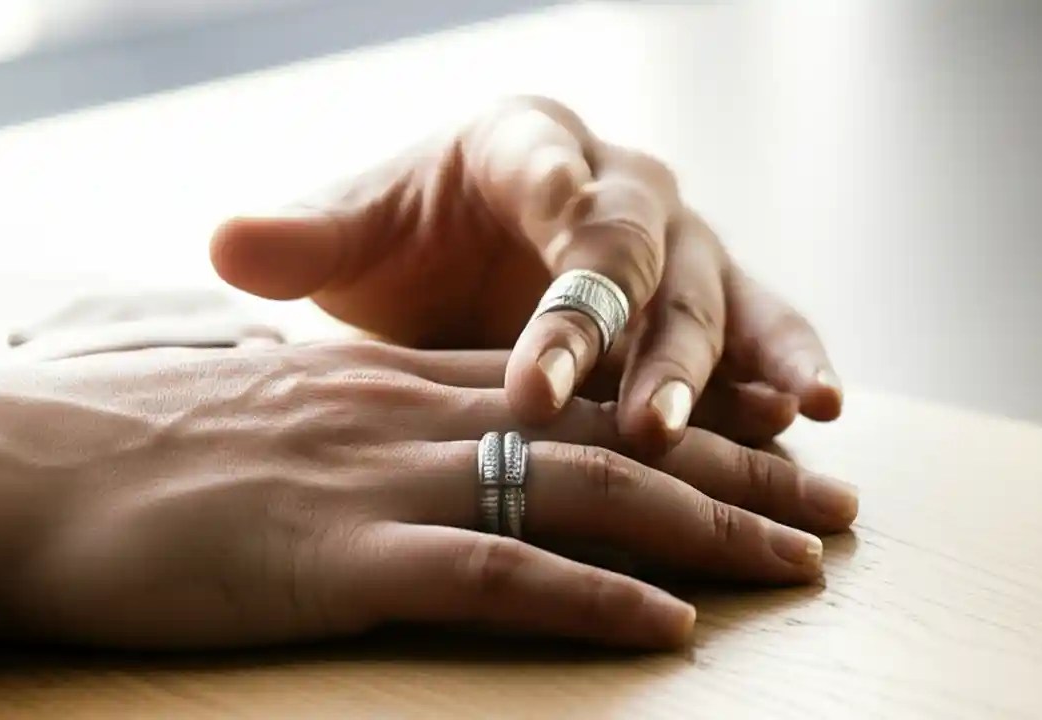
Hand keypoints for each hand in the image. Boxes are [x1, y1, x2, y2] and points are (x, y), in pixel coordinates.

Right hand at [0, 342, 856, 649]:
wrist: (19, 466)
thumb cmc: (132, 455)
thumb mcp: (268, 424)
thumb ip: (354, 432)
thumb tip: (425, 454)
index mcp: (398, 386)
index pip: (580, 390)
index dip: (684, 414)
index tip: (770, 439)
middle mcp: (413, 418)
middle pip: (614, 435)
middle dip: (737, 474)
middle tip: (832, 508)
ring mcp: (381, 483)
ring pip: (586, 494)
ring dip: (706, 530)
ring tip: (800, 561)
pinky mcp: (337, 557)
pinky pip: (495, 574)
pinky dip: (589, 601)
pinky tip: (666, 630)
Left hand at [209, 96, 841, 452]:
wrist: (455, 250)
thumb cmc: (404, 238)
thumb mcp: (353, 236)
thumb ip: (304, 239)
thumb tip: (226, 245)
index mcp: (529, 146)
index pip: (555, 208)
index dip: (555, 297)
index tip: (533, 386)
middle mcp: (615, 186)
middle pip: (648, 260)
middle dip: (648, 346)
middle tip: (644, 428)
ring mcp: (672, 241)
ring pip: (718, 295)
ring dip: (738, 363)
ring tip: (774, 420)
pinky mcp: (706, 297)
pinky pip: (761, 323)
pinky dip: (788, 361)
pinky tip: (814, 410)